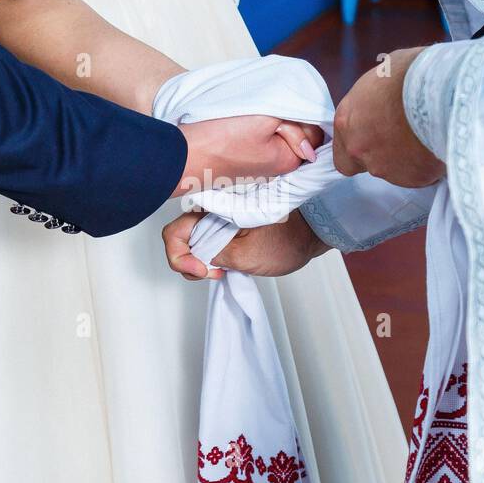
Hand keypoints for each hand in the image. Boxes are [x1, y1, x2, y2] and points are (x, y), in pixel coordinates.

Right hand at [163, 210, 329, 279]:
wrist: (311, 232)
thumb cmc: (285, 241)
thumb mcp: (244, 256)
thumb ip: (212, 255)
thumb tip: (194, 256)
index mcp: (212, 210)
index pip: (173, 233)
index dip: (180, 257)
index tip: (204, 270)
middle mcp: (211, 209)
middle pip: (179, 238)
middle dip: (190, 262)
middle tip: (214, 273)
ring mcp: (217, 217)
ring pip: (191, 241)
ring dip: (200, 261)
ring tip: (223, 270)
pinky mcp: (225, 225)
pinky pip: (205, 240)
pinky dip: (210, 257)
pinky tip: (225, 265)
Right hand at [174, 116, 324, 197]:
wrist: (184, 155)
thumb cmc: (220, 139)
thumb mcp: (265, 119)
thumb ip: (295, 123)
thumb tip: (309, 131)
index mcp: (289, 160)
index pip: (314, 132)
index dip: (302, 113)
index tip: (281, 109)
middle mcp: (278, 167)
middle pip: (297, 133)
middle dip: (286, 118)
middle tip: (262, 113)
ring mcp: (261, 166)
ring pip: (277, 134)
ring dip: (269, 122)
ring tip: (249, 119)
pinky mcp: (245, 161)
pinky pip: (261, 140)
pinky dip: (255, 129)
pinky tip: (240, 126)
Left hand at [334, 47, 445, 186]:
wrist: (441, 89)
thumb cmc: (412, 73)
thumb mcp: (381, 78)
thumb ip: (373, 101)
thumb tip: (383, 102)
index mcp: (347, 121)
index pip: (341, 152)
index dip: (360, 146)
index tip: (375, 138)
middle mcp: (359, 148)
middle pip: (365, 165)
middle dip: (381, 156)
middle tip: (401, 139)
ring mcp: (384, 167)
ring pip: (392, 171)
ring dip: (405, 160)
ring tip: (424, 136)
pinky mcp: (411, 177)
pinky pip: (418, 174)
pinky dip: (425, 164)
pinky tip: (435, 144)